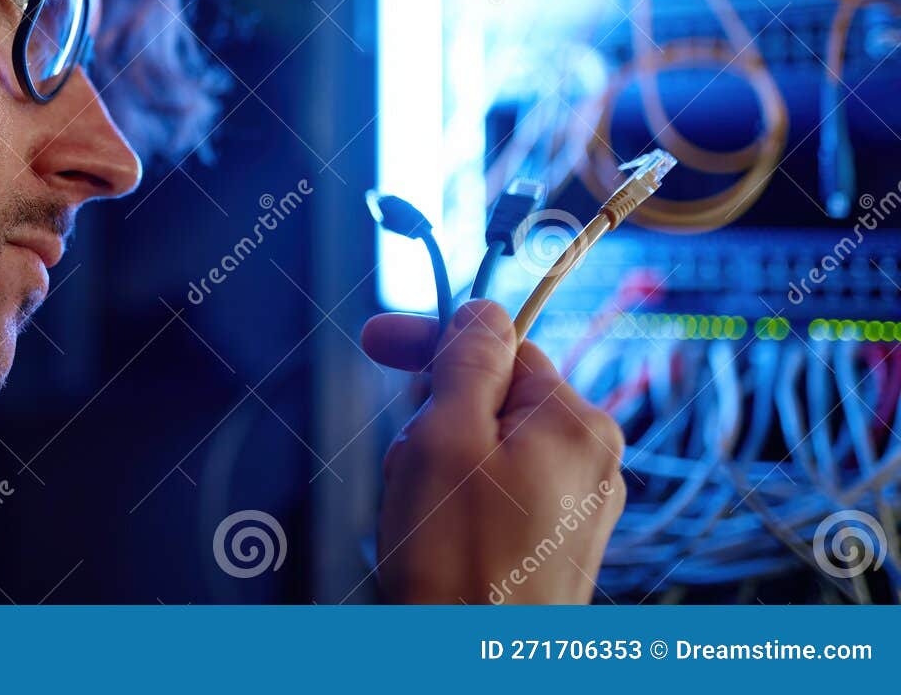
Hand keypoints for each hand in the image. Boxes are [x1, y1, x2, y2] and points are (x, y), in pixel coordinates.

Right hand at [360, 298, 625, 603]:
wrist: (477, 671)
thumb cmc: (460, 566)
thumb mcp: (446, 438)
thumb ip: (467, 362)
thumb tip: (483, 310)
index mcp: (575, 423)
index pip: (503, 344)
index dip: (434, 341)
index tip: (377, 341)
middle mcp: (593, 460)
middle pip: (496, 395)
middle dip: (436, 413)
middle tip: (401, 456)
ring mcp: (580, 508)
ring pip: (491, 445)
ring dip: (441, 459)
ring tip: (417, 507)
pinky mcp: (558, 546)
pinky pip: (501, 491)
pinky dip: (459, 497)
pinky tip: (436, 533)